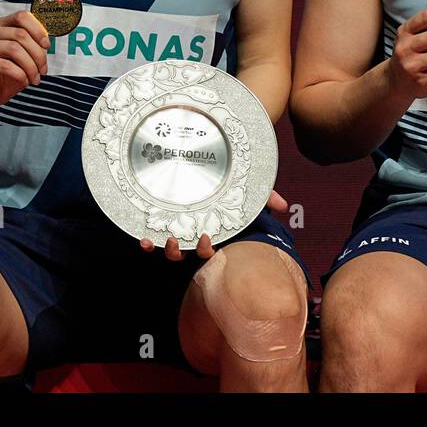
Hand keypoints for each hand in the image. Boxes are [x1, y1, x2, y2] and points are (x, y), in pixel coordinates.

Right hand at [0, 10, 50, 113]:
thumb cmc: (6, 76)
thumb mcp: (24, 57)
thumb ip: (32, 45)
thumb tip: (45, 42)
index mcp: (0, 26)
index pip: (21, 16)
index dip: (38, 29)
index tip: (46, 46)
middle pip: (21, 34)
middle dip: (38, 54)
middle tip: (43, 71)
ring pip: (14, 49)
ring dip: (31, 66)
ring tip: (34, 78)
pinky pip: (6, 65)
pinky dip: (21, 75)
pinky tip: (24, 81)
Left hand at [140, 190, 289, 260]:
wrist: (211, 174)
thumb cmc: (231, 191)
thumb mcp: (248, 194)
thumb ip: (265, 197)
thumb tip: (285, 206)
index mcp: (214, 233)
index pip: (210, 250)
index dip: (207, 250)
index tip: (207, 238)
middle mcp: (195, 236)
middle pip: (186, 253)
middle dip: (180, 251)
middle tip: (177, 241)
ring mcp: (179, 233)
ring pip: (169, 251)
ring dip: (164, 249)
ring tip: (161, 239)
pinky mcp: (163, 226)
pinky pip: (152, 241)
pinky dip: (147, 243)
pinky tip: (142, 238)